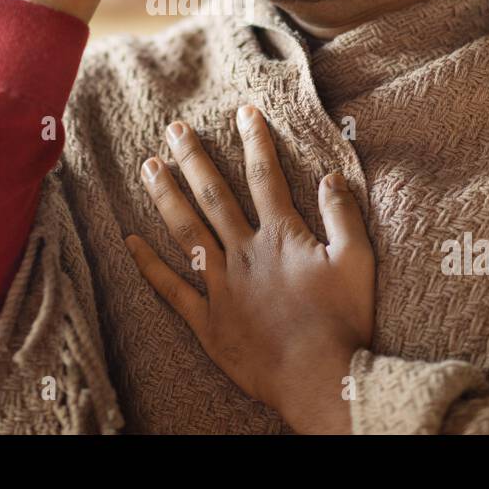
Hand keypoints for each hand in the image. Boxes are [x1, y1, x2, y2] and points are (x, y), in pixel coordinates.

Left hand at [125, 106, 375, 433]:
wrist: (319, 376)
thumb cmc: (343, 321)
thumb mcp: (357, 261)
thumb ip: (342, 215)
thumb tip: (332, 176)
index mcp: (281, 236)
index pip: (264, 176)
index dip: (254, 141)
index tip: (242, 112)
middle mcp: (244, 253)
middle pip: (213, 195)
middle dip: (193, 158)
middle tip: (173, 129)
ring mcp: (221, 286)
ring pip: (186, 231)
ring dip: (166, 196)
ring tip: (148, 166)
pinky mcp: (208, 320)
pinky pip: (171, 288)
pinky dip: (149, 265)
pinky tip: (130, 241)